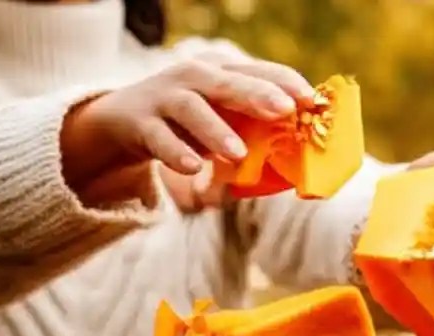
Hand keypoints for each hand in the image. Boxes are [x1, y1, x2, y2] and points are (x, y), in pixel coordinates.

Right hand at [61, 58, 316, 198]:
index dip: (285, 82)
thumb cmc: (187, 121)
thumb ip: (252, 127)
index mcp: (219, 72)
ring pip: (192, 109)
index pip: (257, 70)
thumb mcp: (219, 115)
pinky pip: (159, 138)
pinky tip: (192, 167)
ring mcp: (164, 98)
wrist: (122, 119)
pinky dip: (176, 152)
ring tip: (238, 153)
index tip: (310, 99)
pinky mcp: (140, 123)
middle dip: (256, 94)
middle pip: (226, 82)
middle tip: (284, 110)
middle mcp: (192, 78)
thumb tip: (297, 155)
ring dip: (216, 131)